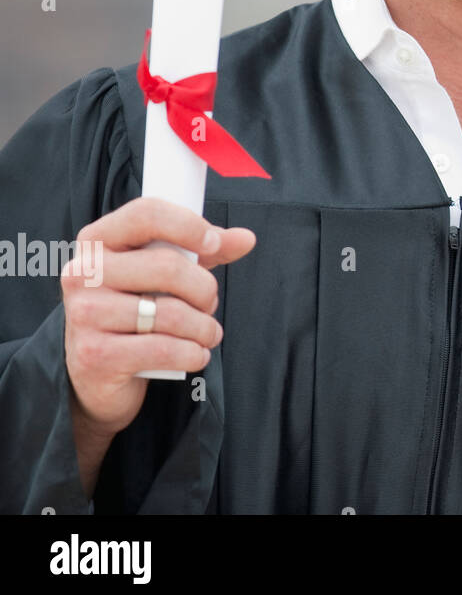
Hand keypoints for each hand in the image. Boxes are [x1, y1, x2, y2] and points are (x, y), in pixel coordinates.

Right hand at [60, 197, 255, 488]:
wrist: (92, 381)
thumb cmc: (133, 315)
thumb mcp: (162, 276)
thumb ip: (203, 251)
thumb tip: (245, 238)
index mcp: (97, 242)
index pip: (146, 213)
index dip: (190, 224)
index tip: (219, 241)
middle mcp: (83, 275)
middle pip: (171, 268)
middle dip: (207, 289)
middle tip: (211, 303)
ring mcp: (84, 317)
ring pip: (173, 311)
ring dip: (205, 326)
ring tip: (206, 333)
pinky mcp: (94, 357)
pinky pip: (166, 349)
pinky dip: (193, 352)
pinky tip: (193, 354)